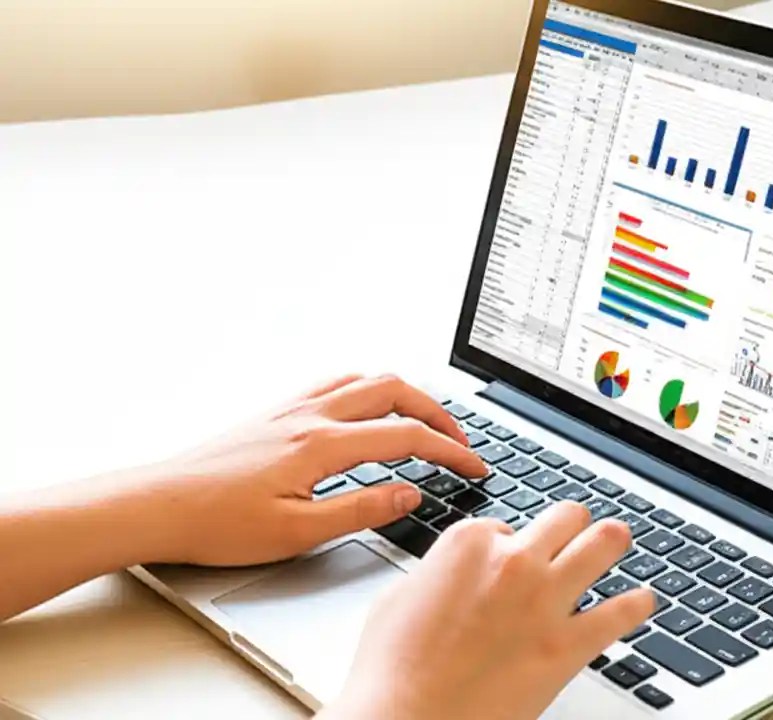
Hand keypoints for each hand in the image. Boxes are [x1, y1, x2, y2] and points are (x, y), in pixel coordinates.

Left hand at [137, 373, 486, 565]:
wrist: (158, 505)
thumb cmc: (219, 523)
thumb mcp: (299, 532)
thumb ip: (362, 509)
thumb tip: (409, 493)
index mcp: (322, 445)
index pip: (406, 437)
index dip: (450, 451)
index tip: (474, 466)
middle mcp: (310, 415)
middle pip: (394, 390)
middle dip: (437, 411)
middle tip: (459, 439)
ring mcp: (291, 408)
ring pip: (364, 378)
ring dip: (404, 394)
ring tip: (423, 420)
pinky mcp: (275, 412)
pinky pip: (334, 382)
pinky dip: (367, 388)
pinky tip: (366, 409)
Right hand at [322, 503, 653, 719]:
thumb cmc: (392, 671)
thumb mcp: (399, 597)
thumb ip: (439, 571)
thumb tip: (455, 571)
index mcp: (469, 543)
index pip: (508, 525)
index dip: (509, 545)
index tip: (510, 561)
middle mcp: (513, 561)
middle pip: (565, 517)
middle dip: (570, 525)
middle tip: (575, 533)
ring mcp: (545, 600)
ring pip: (603, 543)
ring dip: (612, 541)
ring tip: (619, 542)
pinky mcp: (567, 645)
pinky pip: (621, 612)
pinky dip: (637, 604)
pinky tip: (643, 601)